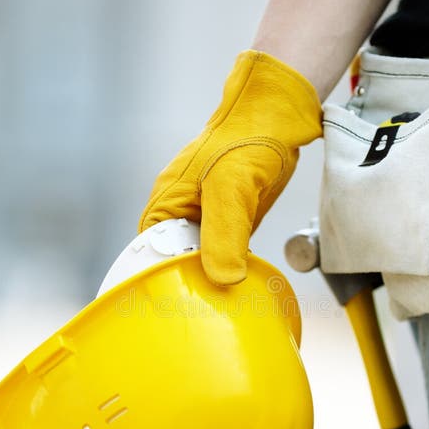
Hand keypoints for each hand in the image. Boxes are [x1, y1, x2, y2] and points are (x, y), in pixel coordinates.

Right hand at [139, 50, 322, 284]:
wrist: (278, 118)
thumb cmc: (245, 141)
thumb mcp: (230, 190)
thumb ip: (224, 235)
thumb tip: (224, 279)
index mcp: (166, 205)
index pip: (151, 256)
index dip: (162, 280)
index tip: (179, 304)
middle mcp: (181, 214)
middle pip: (176, 262)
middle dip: (191, 284)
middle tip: (207, 311)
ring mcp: (207, 219)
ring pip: (203, 260)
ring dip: (214, 278)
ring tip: (223, 305)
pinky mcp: (231, 222)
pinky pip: (225, 253)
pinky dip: (232, 267)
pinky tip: (242, 282)